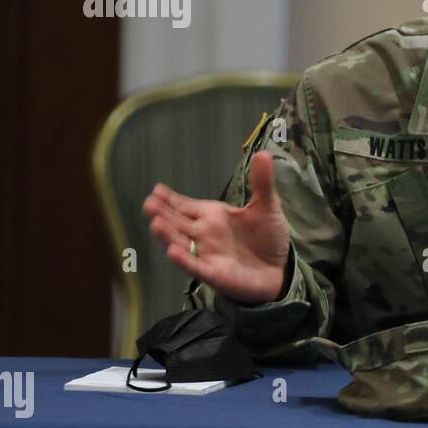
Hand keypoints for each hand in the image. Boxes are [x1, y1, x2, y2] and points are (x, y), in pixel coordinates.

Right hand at [142, 150, 289, 303]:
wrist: (278, 270)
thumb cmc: (267, 237)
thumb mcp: (267, 206)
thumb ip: (262, 183)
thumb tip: (265, 154)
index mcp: (212, 215)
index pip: (186, 205)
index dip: (171, 199)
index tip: (156, 190)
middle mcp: (204, 233)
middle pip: (178, 222)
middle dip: (163, 213)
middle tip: (149, 202)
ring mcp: (206, 254)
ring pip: (181, 242)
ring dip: (167, 234)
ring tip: (155, 222)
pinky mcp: (213, 273)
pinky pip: (195, 266)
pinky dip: (184, 260)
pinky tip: (173, 251)